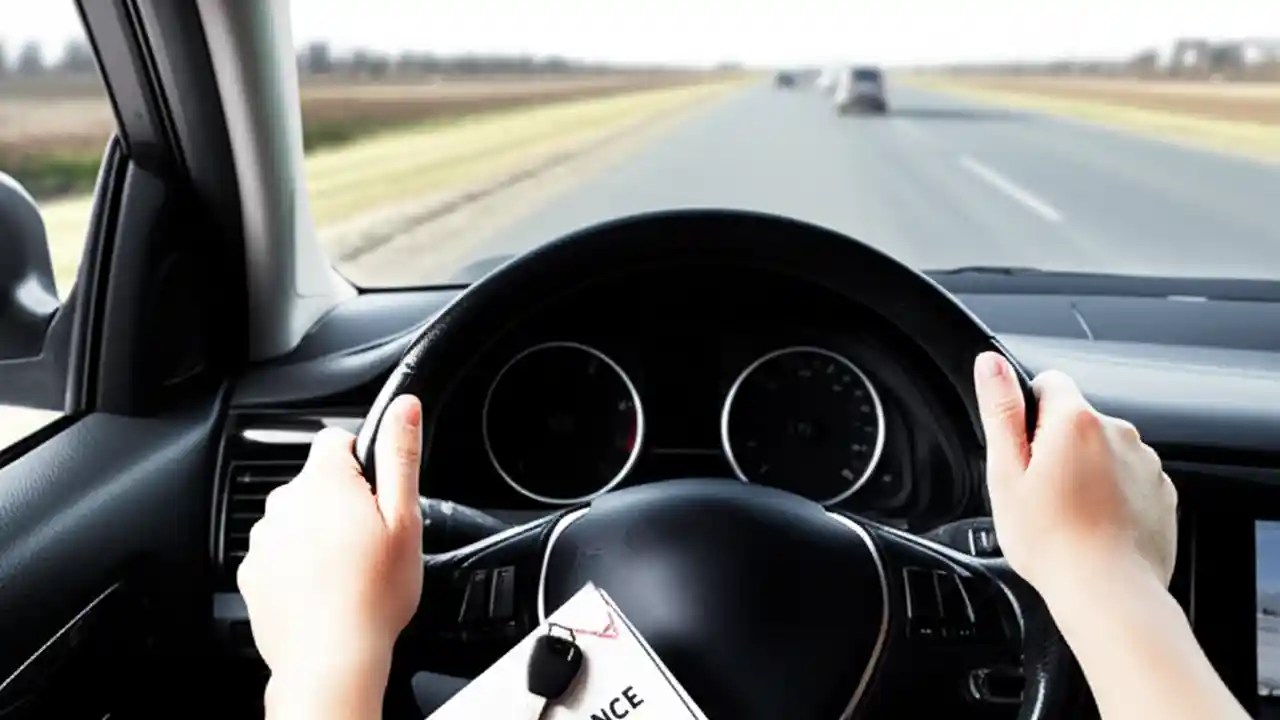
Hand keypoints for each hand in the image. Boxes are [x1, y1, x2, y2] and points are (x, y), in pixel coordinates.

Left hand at [238, 395, 423, 718]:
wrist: (331, 660)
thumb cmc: (374, 594)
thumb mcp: (404, 519)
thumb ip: (401, 455)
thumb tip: (404, 406)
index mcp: (323, 482)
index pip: (335, 439)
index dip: (362, 462)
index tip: (377, 494)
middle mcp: (283, 504)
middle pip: (317, 483)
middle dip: (343, 503)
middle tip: (372, 540)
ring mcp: (264, 540)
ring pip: (298, 520)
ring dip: (319, 535)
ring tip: (349, 571)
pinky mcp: (253, 573)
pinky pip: (280, 554)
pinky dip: (299, 566)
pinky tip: (325, 590)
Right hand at [972, 352, 1176, 605]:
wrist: (1107, 593)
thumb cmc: (1051, 540)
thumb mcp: (1006, 472)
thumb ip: (1000, 410)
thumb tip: (989, 362)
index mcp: (1075, 421)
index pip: (1049, 382)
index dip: (1029, 414)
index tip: (1025, 452)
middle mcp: (1119, 432)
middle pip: (1076, 420)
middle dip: (1057, 446)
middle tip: (1041, 491)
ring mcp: (1145, 463)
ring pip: (1103, 451)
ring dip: (1087, 471)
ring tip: (1069, 515)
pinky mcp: (1162, 493)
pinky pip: (1128, 480)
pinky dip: (1112, 496)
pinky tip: (1095, 526)